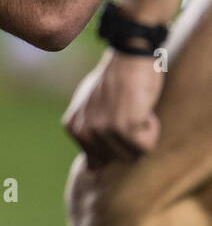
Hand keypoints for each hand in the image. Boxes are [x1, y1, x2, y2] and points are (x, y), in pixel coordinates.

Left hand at [63, 48, 164, 166]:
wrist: (129, 56)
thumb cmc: (116, 79)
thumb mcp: (93, 107)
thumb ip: (89, 136)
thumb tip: (92, 169)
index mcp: (73, 127)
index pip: (99, 161)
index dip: (117, 140)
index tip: (116, 115)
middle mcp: (82, 131)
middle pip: (117, 160)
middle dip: (130, 139)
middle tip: (128, 110)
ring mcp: (101, 130)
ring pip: (133, 155)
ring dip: (142, 133)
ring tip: (134, 108)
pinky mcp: (122, 127)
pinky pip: (146, 147)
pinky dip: (152, 130)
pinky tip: (142, 109)